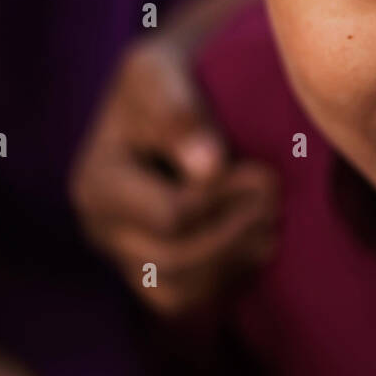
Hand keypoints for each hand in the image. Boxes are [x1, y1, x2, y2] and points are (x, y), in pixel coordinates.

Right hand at [71, 34, 278, 316]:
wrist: (182, 90)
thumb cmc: (171, 73)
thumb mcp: (160, 71)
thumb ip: (177, 111)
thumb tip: (207, 166)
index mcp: (97, 185)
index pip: (170, 217)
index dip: (225, 200)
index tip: (267, 172)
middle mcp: (104, 230)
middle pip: (174, 262)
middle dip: (236, 232)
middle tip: (279, 199)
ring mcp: (128, 258)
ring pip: (181, 294)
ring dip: (234, 262)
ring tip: (272, 224)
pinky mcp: (157, 274)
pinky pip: (191, 304)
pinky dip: (227, 280)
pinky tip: (255, 243)